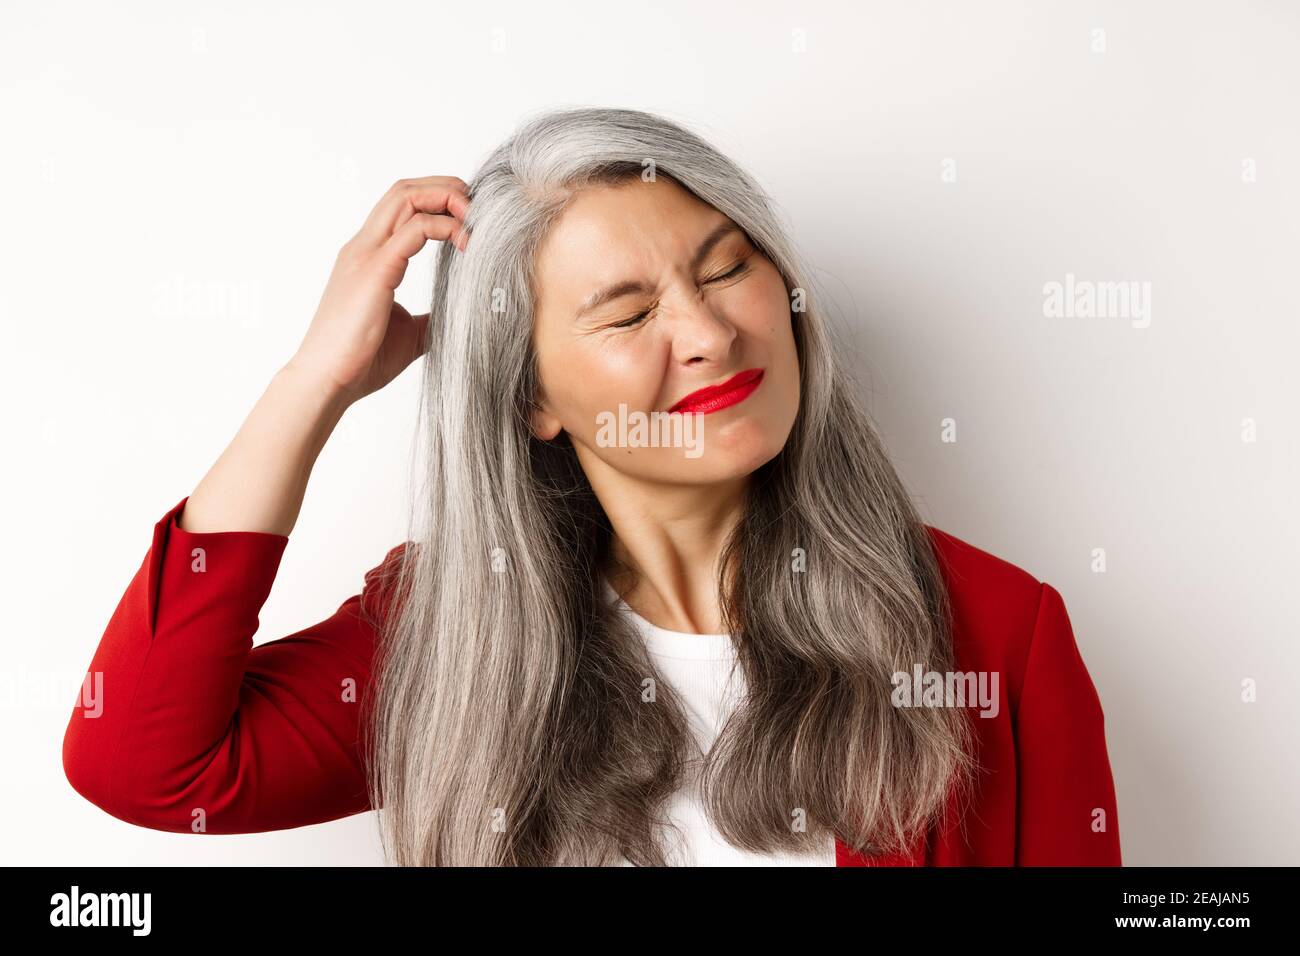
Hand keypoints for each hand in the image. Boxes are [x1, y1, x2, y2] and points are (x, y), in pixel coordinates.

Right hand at [288, 175, 469, 402]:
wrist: (328, 381)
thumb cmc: (361, 360)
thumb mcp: (410, 332)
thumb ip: (431, 316)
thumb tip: (459, 315)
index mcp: (370, 256)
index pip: (402, 206)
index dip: (438, 201)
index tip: (470, 221)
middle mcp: (364, 247)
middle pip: (404, 190)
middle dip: (446, 188)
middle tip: (479, 210)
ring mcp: (366, 255)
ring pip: (406, 197)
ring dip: (446, 198)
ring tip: (475, 219)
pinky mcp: (375, 271)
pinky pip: (414, 230)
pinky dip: (445, 227)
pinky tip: (466, 243)